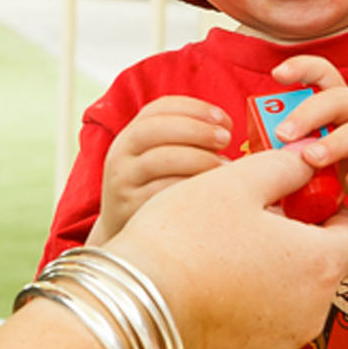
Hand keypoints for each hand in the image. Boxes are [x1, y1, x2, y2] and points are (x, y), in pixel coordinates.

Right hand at [89, 95, 231, 243]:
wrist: (130, 240)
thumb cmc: (160, 191)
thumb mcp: (163, 160)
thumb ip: (188, 143)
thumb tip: (227, 131)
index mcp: (132, 134)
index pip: (158, 109)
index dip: (194, 108)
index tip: (223, 119)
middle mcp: (121, 153)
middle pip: (153, 129)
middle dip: (195, 129)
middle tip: (226, 138)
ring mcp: (122, 181)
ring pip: (157, 160)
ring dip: (197, 158)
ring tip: (225, 165)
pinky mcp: (127, 208)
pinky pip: (160, 193)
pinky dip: (188, 186)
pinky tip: (209, 190)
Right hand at [100, 148, 347, 348]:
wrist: (131, 309)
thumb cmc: (185, 238)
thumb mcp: (235, 183)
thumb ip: (283, 168)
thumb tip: (306, 163)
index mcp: (319, 264)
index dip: (330, 214)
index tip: (300, 203)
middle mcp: (312, 313)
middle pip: (320, 272)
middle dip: (295, 248)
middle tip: (251, 228)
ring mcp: (280, 348)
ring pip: (289, 305)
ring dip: (268, 282)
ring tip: (220, 262)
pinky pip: (258, 335)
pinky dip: (242, 315)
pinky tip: (205, 298)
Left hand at [270, 56, 347, 211]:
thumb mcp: (334, 158)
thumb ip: (307, 153)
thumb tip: (264, 164)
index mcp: (344, 103)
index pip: (324, 74)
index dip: (302, 68)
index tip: (278, 74)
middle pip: (337, 99)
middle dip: (307, 114)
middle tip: (283, 134)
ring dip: (335, 142)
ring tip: (312, 158)